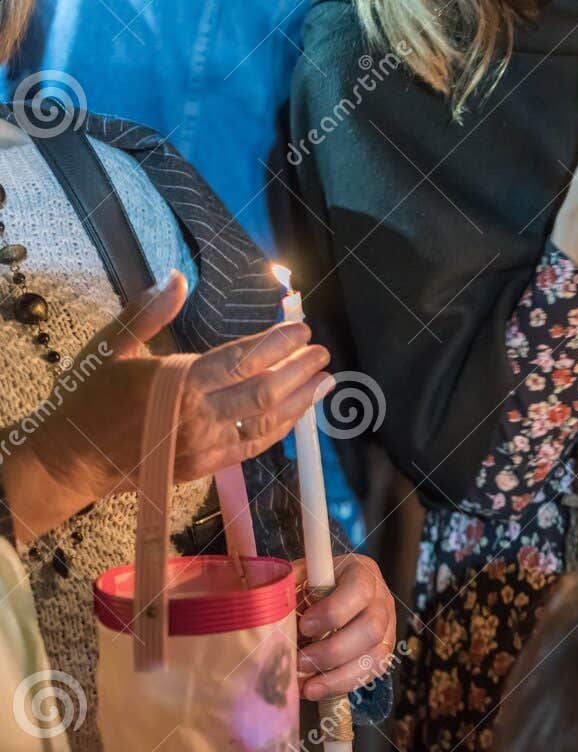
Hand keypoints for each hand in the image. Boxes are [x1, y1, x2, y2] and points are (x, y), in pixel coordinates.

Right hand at [10, 271, 331, 542]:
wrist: (71, 457)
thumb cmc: (88, 397)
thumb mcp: (110, 347)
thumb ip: (147, 313)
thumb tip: (176, 278)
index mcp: (176, 381)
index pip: (241, 359)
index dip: (277, 344)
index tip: (301, 329)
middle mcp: (197, 415)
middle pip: (264, 391)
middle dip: (298, 371)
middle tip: (321, 353)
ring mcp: (205, 445)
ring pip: (265, 422)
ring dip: (300, 401)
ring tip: (324, 381)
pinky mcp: (205, 466)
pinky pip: (252, 447)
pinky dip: (279, 429)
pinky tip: (297, 413)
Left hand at [295, 553, 396, 699]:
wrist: (331, 591)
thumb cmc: (313, 584)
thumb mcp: (300, 576)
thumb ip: (290, 588)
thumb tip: (268, 615)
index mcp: (362, 573)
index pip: (359, 590)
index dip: (333, 612)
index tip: (304, 626)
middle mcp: (381, 600)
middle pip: (371, 629)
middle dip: (333, 651)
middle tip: (301, 661)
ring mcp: (387, 627)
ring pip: (375, 657)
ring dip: (339, 675)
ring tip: (308, 686)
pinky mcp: (383, 650)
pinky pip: (372, 673)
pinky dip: (343, 684)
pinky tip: (318, 689)